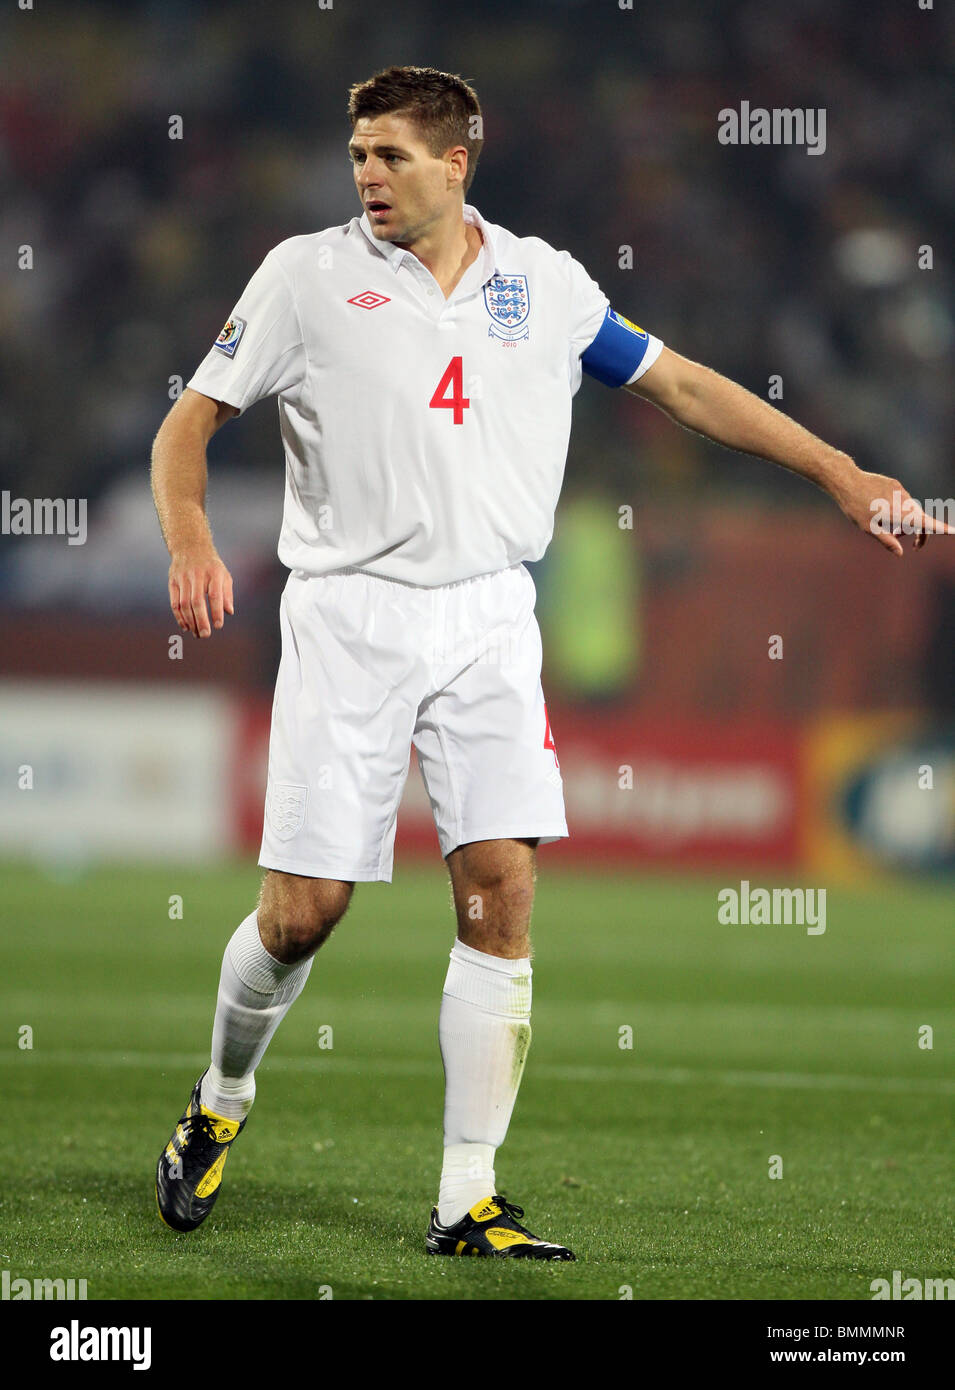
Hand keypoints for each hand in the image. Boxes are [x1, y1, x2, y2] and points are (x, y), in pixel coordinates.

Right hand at [169, 547, 233, 636]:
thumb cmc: (211, 566)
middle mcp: (197, 575)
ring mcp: (183, 578)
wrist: (190, 546)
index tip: (218, 626)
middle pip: (197, 601)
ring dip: (190, 621)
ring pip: (184, 604)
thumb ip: (227, 594)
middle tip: (205, 635)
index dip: (216, 612)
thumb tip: (229, 612)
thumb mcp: (224, 575)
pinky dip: (179, 616)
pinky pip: (174, 602)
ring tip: (197, 633)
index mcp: (213, 573)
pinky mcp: (172, 581)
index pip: (214, 595)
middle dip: (201, 620)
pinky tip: (186, 626)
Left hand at [834, 468, 954, 556]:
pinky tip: (882, 511)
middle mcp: (904, 501)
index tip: (953, 531)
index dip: (940, 528)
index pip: (925, 523)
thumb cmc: (855, 507)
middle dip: (917, 532)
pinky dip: (898, 509)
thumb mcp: (868, 529)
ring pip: (909, 509)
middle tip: (911, 545)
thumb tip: (900, 553)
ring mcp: (901, 491)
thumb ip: (887, 541)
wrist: (847, 481)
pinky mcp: (895, 484)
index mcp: (900, 514)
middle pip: (920, 518)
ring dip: (905, 521)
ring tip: (889, 529)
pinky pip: (902, 500)